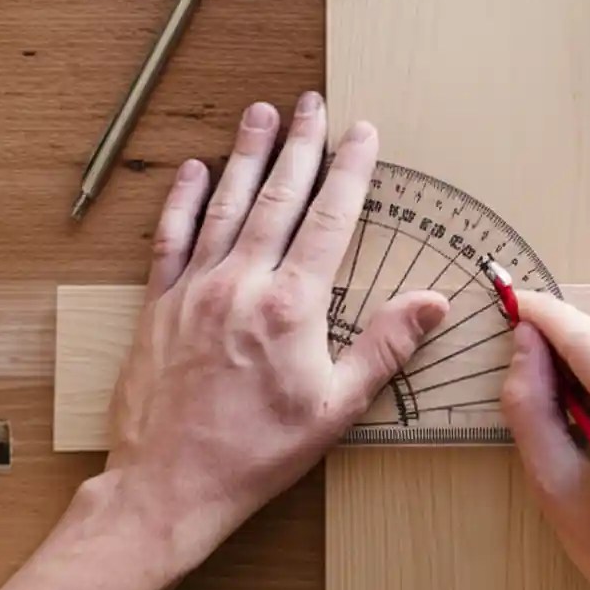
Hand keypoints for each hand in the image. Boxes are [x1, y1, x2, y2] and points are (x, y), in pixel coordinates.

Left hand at [0, 93, 448, 589]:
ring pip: (226, 205)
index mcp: (292, 306)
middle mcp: (242, 284)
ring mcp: (196, 289)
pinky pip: (171, 237)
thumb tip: (431, 302)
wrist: (169, 485)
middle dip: (299, 145)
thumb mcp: (336, 408)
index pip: (329, 220)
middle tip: (311, 104)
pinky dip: (183, 199)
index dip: (350, 171)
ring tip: (260, 113)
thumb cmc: (257, 453)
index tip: (361, 133)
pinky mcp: (159, 305)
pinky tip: (194, 170)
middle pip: (278, 198)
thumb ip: (384, 346)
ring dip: (246, 155)